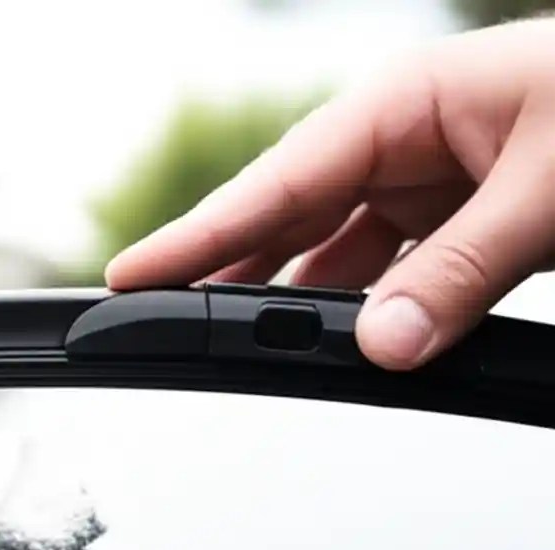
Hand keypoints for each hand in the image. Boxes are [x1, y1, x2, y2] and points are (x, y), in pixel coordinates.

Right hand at [105, 18, 554, 370]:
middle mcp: (400, 139)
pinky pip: (390, 265)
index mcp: (400, 106)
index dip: (198, 235)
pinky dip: (366, 305)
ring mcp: (428, 175)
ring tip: (235, 342)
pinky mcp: (460, 210)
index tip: (132, 276)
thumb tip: (384, 345)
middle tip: (162, 320)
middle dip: (227, 269)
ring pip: (335, 249)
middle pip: (287, 218)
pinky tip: (343, 337)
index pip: (274, 184)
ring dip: (297, 297)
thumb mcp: (551, 191)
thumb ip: (462, 272)